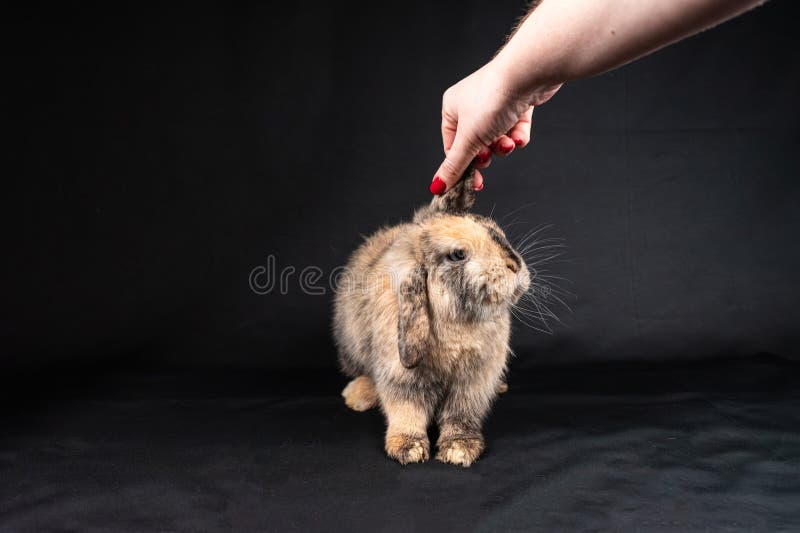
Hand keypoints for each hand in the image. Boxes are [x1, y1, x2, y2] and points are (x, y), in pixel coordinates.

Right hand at [431, 61, 561, 193]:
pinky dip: (517, 136)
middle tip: (489, 157)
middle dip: (486, 154)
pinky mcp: (517, 104)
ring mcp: (496, 103)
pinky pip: (514, 129)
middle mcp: (472, 104)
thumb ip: (454, 165)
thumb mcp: (469, 139)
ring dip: (503, 146)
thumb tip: (437, 187)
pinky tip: (519, 135)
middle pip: (476, 144)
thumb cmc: (493, 99)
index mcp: (452, 108)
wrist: (527, 75)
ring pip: (496, 138)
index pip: (451, 145)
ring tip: (508, 142)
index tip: (471, 183)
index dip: (462, 166)